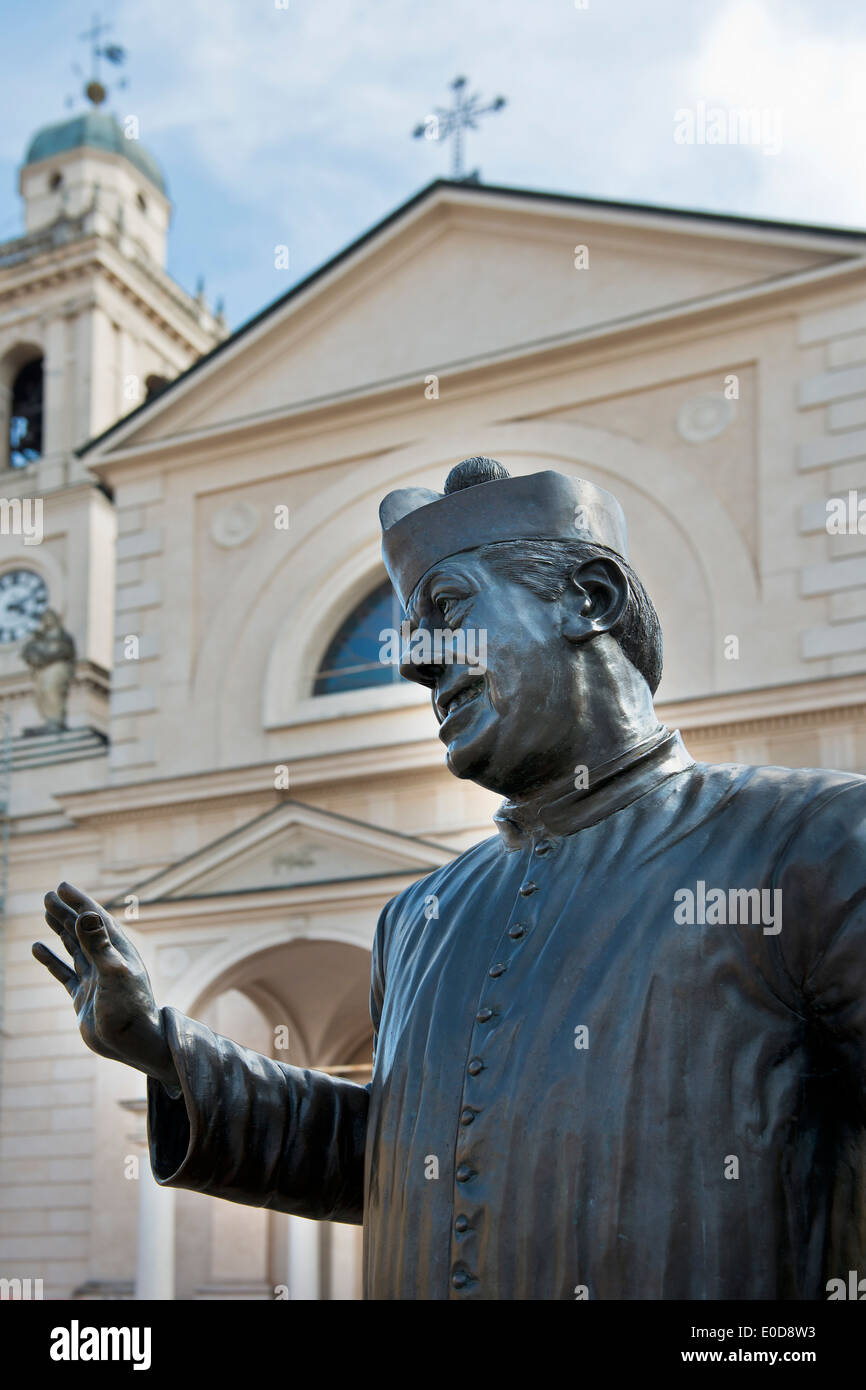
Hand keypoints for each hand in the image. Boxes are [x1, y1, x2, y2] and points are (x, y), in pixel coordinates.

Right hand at [34, 882, 178, 1091]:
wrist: (134, 1046)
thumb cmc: (130, 1010)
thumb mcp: (114, 973)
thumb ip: (99, 944)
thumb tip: (85, 914)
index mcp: (117, 951)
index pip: (95, 919)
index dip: (79, 902)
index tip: (62, 887)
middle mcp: (107, 961)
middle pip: (83, 930)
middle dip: (66, 912)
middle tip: (47, 896)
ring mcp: (95, 979)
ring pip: (74, 948)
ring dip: (61, 929)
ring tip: (46, 912)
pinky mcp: (84, 997)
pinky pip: (64, 973)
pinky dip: (51, 960)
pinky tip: (37, 948)